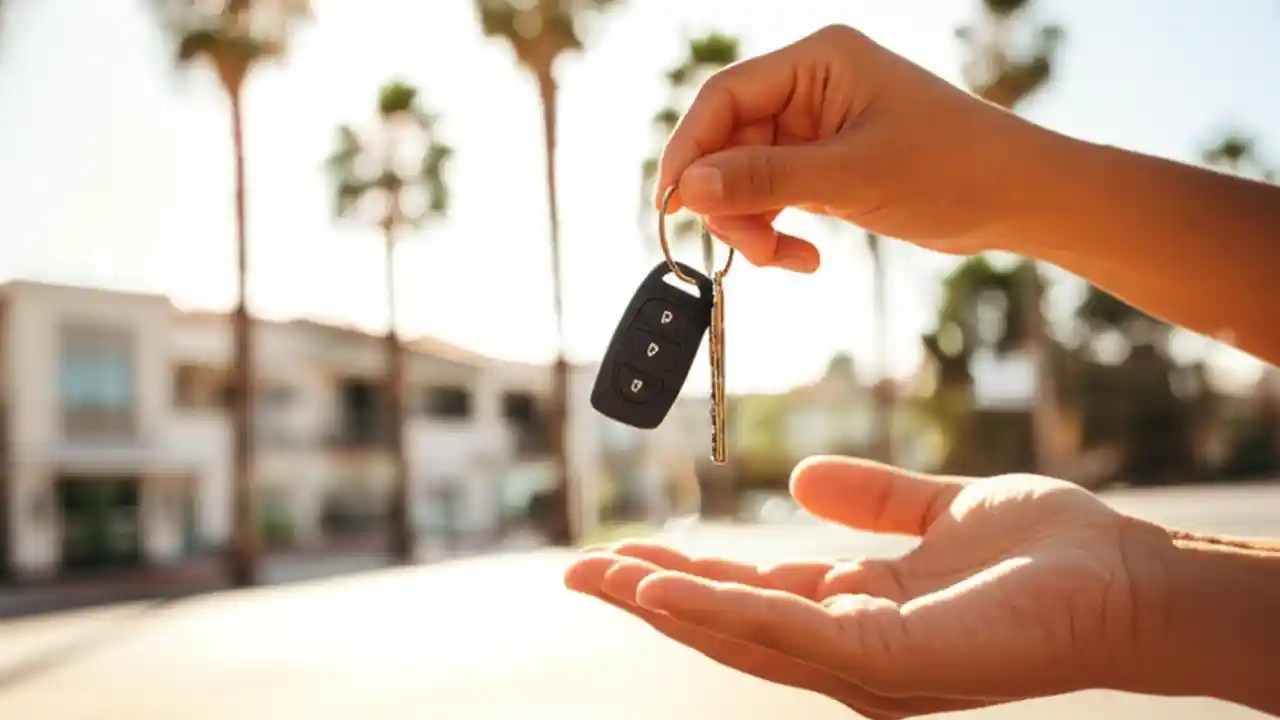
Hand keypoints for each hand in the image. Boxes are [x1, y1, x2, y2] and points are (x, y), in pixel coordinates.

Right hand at [565, 457, 1179, 717]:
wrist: (1127, 580)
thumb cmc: (1047, 552)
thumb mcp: (937, 511)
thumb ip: (872, 500)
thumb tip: (800, 478)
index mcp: (858, 613)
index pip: (753, 597)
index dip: (688, 575)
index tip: (632, 550)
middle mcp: (850, 650)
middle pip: (730, 624)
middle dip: (654, 598)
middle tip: (581, 571)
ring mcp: (864, 663)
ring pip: (740, 634)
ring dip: (665, 606)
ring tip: (602, 576)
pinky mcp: (885, 660)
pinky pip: (784, 634)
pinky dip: (716, 611)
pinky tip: (662, 587)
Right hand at [656, 24, 1054, 271]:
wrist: (1019, 199)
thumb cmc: (953, 168)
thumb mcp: (851, 176)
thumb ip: (765, 179)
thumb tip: (687, 187)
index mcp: (818, 61)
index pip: (725, 97)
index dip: (690, 150)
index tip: (673, 204)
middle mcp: (811, 87)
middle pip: (729, 142)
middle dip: (729, 199)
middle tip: (746, 248)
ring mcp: (817, 127)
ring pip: (746, 176)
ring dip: (752, 222)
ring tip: (783, 258)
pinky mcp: (826, 164)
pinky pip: (774, 195)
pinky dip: (776, 230)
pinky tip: (802, 257)